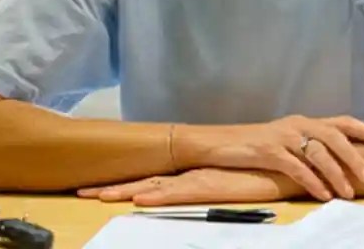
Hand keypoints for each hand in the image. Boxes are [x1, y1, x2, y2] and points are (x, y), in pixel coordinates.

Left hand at [78, 167, 299, 204]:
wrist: (281, 165)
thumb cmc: (256, 175)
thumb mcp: (226, 182)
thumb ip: (206, 183)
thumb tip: (188, 189)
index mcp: (188, 174)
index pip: (149, 179)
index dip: (121, 183)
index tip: (95, 187)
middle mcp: (186, 174)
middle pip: (142, 181)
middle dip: (111, 186)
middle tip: (82, 190)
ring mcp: (196, 179)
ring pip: (153, 186)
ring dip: (124, 190)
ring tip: (98, 196)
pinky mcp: (209, 186)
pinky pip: (178, 192)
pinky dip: (158, 195)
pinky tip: (139, 198)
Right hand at [174, 115, 363, 200]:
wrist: (219, 143)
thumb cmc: (255, 145)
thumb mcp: (286, 141)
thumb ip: (309, 147)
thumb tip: (340, 163)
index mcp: (305, 121)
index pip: (341, 121)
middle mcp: (298, 125)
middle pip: (334, 135)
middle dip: (354, 155)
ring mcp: (283, 137)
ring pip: (318, 152)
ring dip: (336, 173)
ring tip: (348, 192)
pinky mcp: (269, 151)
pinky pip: (296, 167)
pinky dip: (312, 181)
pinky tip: (323, 194)